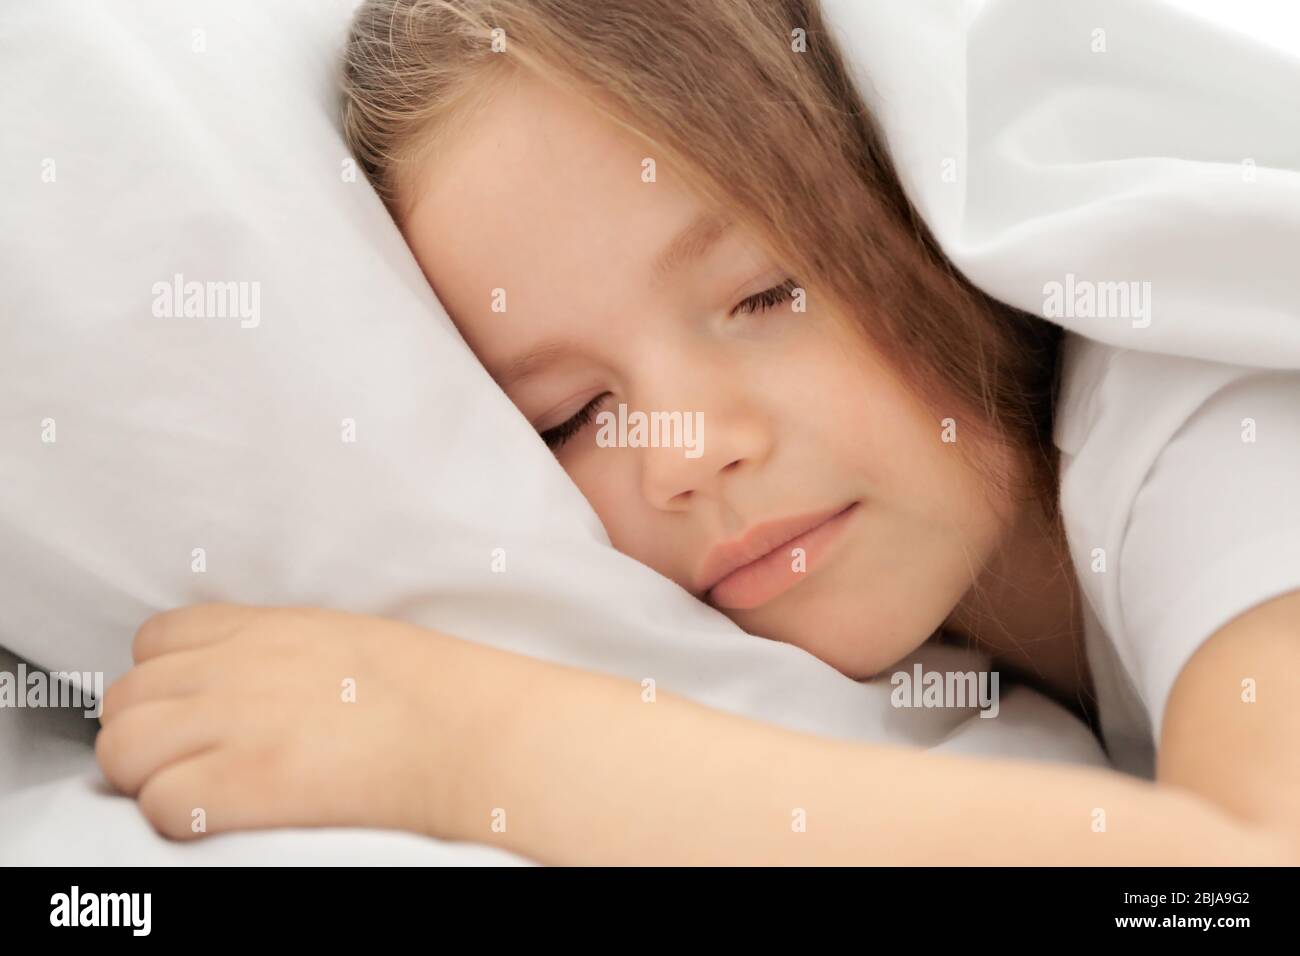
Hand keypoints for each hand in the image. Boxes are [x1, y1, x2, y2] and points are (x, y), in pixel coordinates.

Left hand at [96, 603, 493, 840]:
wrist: (466, 732)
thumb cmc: (426, 690)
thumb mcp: (342, 637)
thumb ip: (274, 649)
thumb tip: (236, 680)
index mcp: (263, 628)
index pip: (154, 640)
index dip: (163, 682)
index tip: (191, 712)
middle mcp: (234, 668)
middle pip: (124, 699)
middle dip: (146, 735)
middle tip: (191, 763)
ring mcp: (235, 723)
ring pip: (122, 750)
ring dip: (148, 778)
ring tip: (198, 792)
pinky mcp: (245, 783)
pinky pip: (158, 805)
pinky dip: (178, 818)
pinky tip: (224, 816)